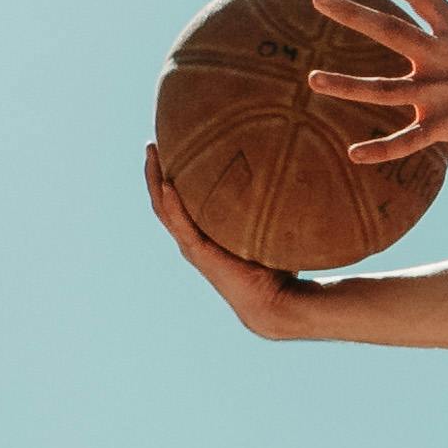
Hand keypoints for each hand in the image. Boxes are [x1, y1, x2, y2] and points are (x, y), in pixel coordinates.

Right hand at [147, 145, 319, 338]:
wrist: (276, 302)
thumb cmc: (278, 269)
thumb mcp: (269, 229)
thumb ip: (271, 207)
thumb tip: (295, 175)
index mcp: (204, 235)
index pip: (178, 202)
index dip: (169, 177)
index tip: (169, 148)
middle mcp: (192, 240)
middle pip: (163, 201)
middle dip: (155, 171)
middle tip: (152, 144)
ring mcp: (193, 246)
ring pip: (164, 209)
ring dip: (156, 180)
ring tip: (153, 152)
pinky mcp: (200, 253)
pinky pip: (181, 224)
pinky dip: (173, 203)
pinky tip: (168, 183)